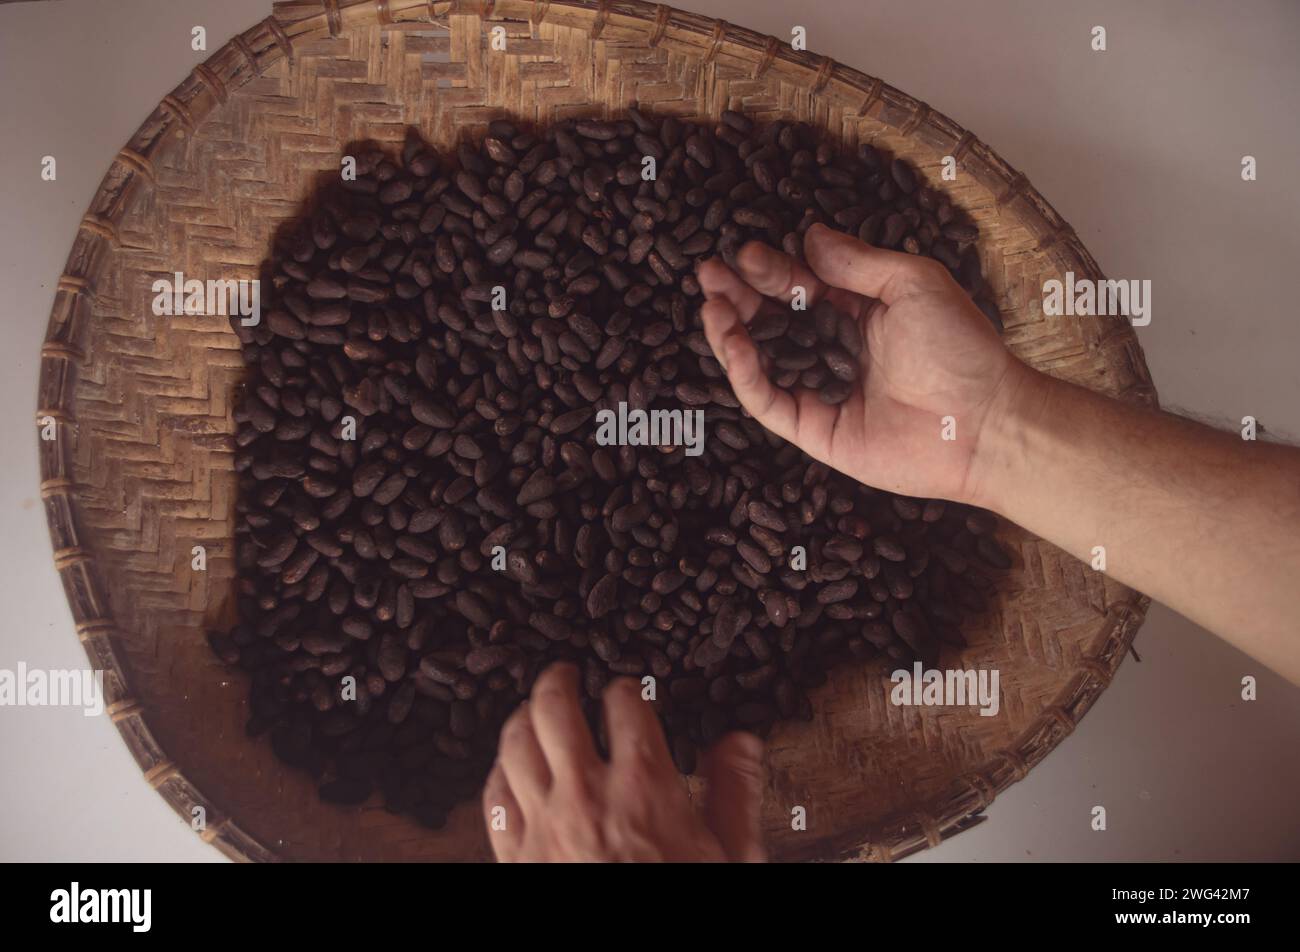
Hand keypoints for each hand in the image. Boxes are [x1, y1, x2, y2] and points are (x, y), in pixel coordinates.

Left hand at [482, 662, 766, 861]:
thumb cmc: (686, 903)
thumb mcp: (732, 857)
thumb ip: (735, 792)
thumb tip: (739, 740)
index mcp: (644, 786)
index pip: (626, 704)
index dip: (626, 687)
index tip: (628, 689)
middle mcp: (586, 795)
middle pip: (555, 708)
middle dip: (560, 679)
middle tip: (567, 673)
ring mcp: (544, 826)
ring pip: (515, 744)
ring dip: (523, 718)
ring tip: (532, 709)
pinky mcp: (516, 858)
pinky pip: (493, 796)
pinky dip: (499, 772)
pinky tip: (509, 769)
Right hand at [698, 223, 1027, 505]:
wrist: (984, 421)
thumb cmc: (961, 348)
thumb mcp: (913, 283)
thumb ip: (857, 264)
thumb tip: (809, 237)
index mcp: (860, 314)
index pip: (802, 287)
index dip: (773, 270)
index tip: (747, 252)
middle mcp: (836, 352)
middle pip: (773, 320)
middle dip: (739, 295)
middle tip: (708, 271)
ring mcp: (823, 392)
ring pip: (763, 359)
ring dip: (731, 331)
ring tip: (710, 303)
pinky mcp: (814, 430)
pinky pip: (769, 401)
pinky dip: (744, 373)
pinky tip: (730, 343)